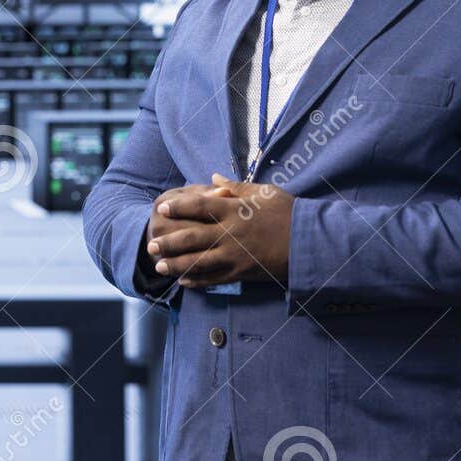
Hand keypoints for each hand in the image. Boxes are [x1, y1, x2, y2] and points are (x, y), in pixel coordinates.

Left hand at [146, 173, 291, 287]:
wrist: (309, 242)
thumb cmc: (287, 212)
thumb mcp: (264, 192)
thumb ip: (236, 187)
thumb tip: (214, 179)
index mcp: (235, 211)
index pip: (199, 206)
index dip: (179, 206)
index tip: (162, 207)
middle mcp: (231, 234)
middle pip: (192, 238)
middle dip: (169, 242)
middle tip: (151, 244)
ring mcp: (235, 256)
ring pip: (199, 262)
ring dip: (177, 265)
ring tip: (159, 266)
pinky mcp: (242, 273)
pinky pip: (215, 279)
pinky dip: (197, 281)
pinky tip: (184, 282)